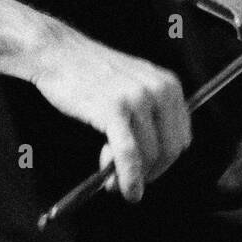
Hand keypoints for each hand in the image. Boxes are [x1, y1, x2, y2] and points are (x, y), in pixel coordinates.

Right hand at [31, 30, 190, 201]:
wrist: (59, 54)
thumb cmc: (92, 73)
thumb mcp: (135, 86)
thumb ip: (150, 116)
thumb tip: (154, 162)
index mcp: (169, 85)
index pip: (182, 137)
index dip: (165, 161)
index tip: (148, 171)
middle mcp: (160, 90)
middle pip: (171, 150)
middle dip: (152, 173)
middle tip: (131, 183)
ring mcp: (138, 100)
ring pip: (150, 155)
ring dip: (132, 176)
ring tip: (111, 178)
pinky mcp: (114, 110)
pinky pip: (129, 155)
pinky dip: (128, 178)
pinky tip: (122, 188)